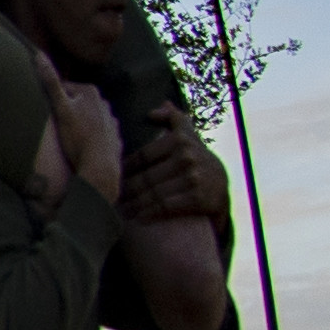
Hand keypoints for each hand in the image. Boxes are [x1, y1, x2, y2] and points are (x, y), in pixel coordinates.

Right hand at [42, 74, 120, 211]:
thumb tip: (39, 53)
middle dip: (67, 110)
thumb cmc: (78, 137)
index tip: (47, 113)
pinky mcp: (114, 137)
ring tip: (68, 137)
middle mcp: (104, 103)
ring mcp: (111, 120)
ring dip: (80, 123)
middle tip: (55, 126)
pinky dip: (91, 135)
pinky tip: (82, 145)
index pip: (64, 88)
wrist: (99, 166)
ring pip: (89, 116)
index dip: (53, 100)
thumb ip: (51, 82)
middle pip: (78, 102)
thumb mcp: (61, 108)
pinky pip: (99, 131)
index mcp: (91, 93)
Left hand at [117, 118, 227, 233]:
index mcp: (179, 140)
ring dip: (132, 204)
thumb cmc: (196, 158)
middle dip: (124, 190)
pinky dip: (149, 214)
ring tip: (116, 209)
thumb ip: (172, 119)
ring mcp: (193, 178)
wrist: (222, 186)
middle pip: (144, 177)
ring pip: (152, 193)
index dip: (123, 169)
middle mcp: (187, 157)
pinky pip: (166, 207)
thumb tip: (153, 111)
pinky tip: (137, 218)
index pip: (141, 157)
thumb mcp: (188, 135)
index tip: (108, 178)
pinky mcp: (198, 198)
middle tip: (107, 197)